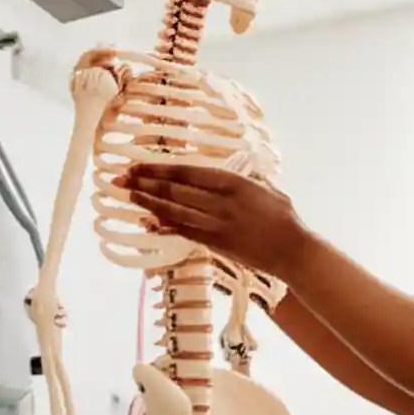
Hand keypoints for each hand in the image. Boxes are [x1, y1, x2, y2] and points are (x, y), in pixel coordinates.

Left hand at [116, 163, 308, 278]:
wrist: (292, 250)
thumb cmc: (284, 217)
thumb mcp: (265, 188)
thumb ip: (243, 180)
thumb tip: (225, 174)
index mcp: (234, 183)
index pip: (188, 172)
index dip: (160, 168)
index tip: (139, 164)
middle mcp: (222, 202)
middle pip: (176, 190)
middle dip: (146, 182)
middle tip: (121, 177)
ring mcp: (217, 224)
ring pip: (175, 211)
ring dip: (149, 202)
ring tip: (129, 194)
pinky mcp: (216, 243)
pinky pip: (184, 232)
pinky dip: (164, 227)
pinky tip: (148, 222)